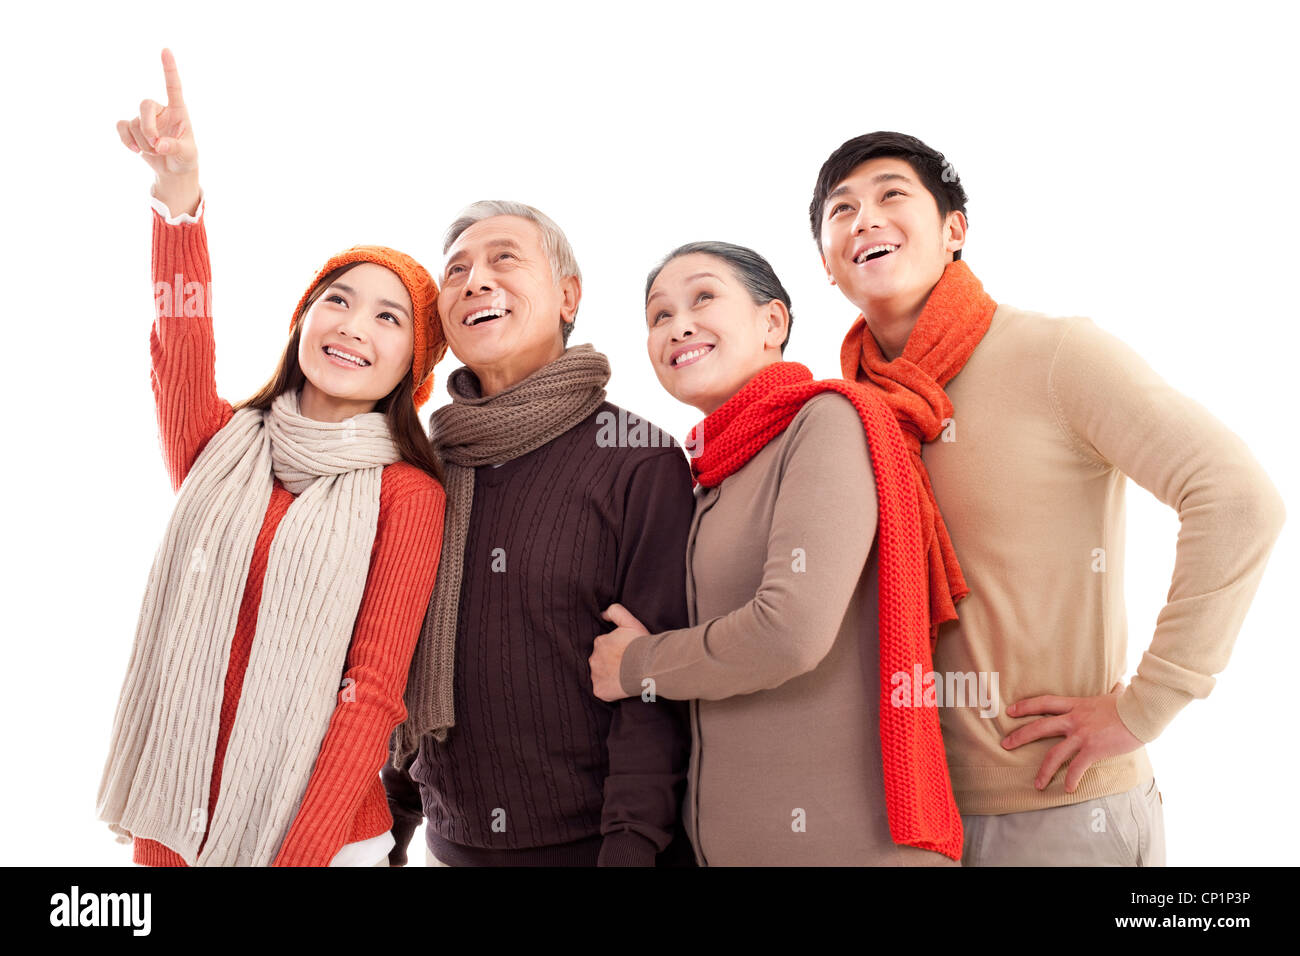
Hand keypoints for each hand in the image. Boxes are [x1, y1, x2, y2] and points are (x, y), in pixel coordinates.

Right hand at [116, 48, 199, 210]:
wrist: (174, 170)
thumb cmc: (185, 157)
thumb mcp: (187, 154)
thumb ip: (175, 147)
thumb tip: (159, 145)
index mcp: (178, 111)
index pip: (173, 86)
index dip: (169, 69)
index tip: (166, 50)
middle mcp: (160, 110)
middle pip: (145, 105)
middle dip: (147, 127)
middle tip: (155, 146)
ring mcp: (145, 119)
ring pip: (134, 123)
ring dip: (143, 142)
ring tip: (156, 152)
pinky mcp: (133, 128)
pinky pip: (122, 127)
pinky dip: (126, 139)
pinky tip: (135, 150)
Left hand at [589, 603, 648, 701]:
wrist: (648, 667)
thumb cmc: (641, 645)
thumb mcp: (630, 622)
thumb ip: (615, 611)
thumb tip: (602, 614)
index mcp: (599, 643)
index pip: (603, 647)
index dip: (614, 650)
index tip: (625, 653)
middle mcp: (594, 659)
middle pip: (599, 661)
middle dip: (609, 663)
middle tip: (625, 666)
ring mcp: (595, 676)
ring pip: (599, 676)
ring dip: (608, 676)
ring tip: (624, 677)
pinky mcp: (599, 691)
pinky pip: (601, 691)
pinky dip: (608, 690)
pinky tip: (620, 687)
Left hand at [1001, 681, 1144, 792]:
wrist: (1140, 712)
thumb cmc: (1130, 704)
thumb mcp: (1114, 695)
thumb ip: (1112, 691)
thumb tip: (1120, 685)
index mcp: (1075, 705)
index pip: (1043, 703)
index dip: (1025, 706)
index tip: (1010, 711)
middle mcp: (1073, 719)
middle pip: (1039, 727)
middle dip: (1020, 736)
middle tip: (1005, 745)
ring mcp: (1082, 735)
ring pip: (1054, 754)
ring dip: (1044, 770)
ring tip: (1036, 784)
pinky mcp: (1093, 749)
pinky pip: (1077, 767)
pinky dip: (1071, 779)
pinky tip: (1067, 789)